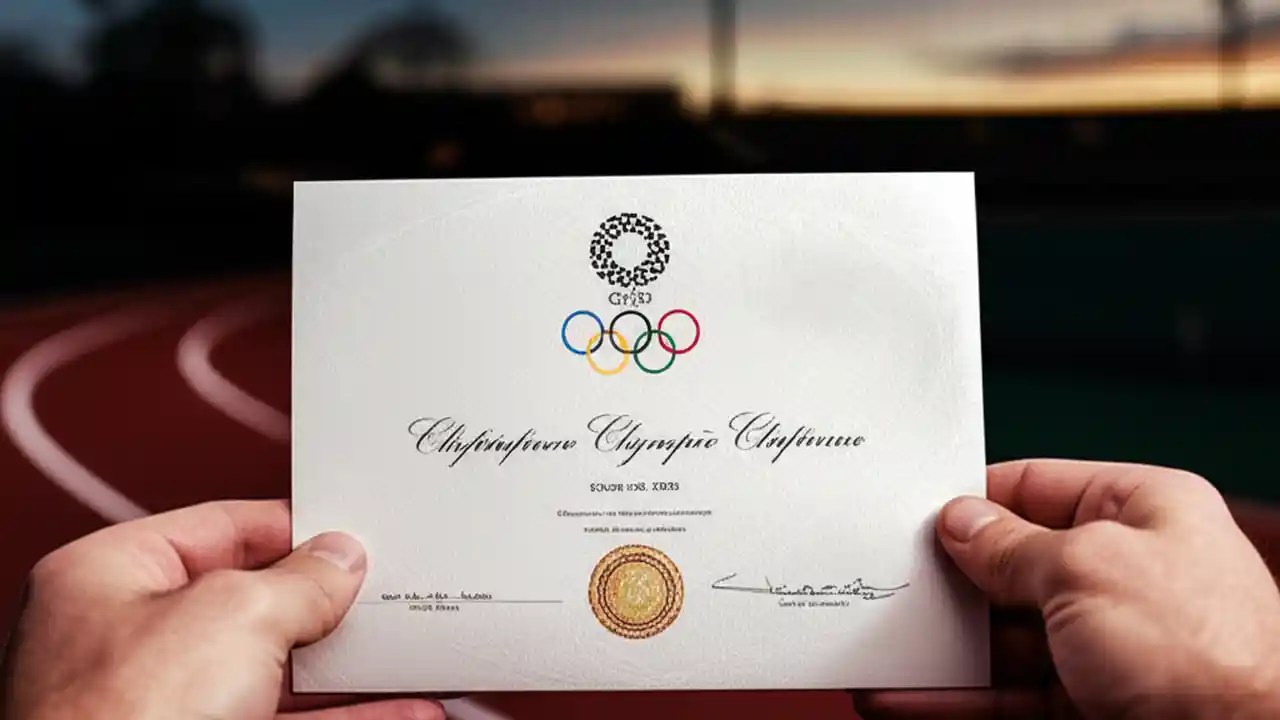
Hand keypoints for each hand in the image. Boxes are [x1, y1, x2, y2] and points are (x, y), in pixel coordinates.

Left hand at [1, 500, 443, 719]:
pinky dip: (344, 716)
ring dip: (346, 668)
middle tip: (381, 594)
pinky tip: (397, 710)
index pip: (218, 528)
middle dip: (325, 604)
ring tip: (403, 652)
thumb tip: (336, 563)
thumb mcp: (236, 614)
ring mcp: (160, 705)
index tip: (348, 537)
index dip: (292, 528)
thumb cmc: (116, 719)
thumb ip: (299, 579)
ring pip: (276, 674)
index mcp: (106, 578)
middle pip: (252, 604)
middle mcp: (126, 641)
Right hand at [855, 460, 1279, 719]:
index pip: (1037, 486)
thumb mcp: (1087, 569)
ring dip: (944, 645)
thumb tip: (962, 523)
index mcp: (1144, 511)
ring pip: (1005, 636)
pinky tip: (908, 696)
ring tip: (883, 645)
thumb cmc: (1203, 653)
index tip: (913, 513)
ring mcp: (1110, 644)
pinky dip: (958, 696)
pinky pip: (1009, 693)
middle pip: (1014, 565)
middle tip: (887, 580)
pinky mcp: (1093, 703)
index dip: (973, 499)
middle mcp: (1127, 573)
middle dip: (950, 578)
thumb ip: (1012, 544)